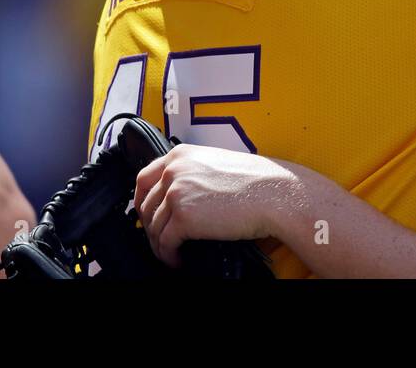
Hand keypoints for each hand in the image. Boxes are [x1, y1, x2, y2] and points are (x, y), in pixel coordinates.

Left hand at [134, 145, 289, 266]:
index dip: (142, 201)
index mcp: (181, 155)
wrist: (274, 193)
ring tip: (173, 253)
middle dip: (151, 227)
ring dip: (160, 245)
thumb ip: (191, 174)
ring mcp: (176, 192)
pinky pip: (165, 243)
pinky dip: (169, 256)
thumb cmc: (255, 181)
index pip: (143, 178)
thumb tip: (176, 198)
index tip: (147, 215)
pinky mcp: (183, 217)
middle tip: (162, 240)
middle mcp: (174, 170)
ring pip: (153, 227)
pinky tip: (180, 260)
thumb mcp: (215, 164)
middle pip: (146, 205)